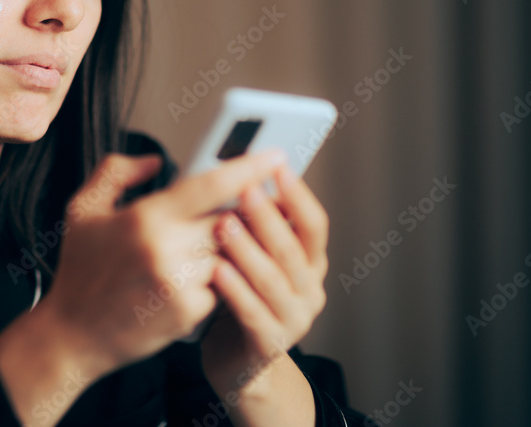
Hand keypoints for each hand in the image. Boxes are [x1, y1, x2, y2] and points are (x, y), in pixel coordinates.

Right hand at [36, 149, 287, 378]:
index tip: (275, 156)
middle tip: (252, 203)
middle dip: (243, 211)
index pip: (212, 184)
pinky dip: (215, 277)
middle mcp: (166, 249)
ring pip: (229, 252)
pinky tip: (191, 276)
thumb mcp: (83, 209)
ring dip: (228, 245)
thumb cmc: (80, 269)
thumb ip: (117, 172)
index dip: (249, 167)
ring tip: (209, 242)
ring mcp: (181, 283)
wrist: (72, 335)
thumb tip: (156, 161)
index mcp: (145, 217)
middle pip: (231, 219)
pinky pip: (222, 284)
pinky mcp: (189, 312)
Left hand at [199, 160, 329, 398]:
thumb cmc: (242, 300)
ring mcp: (293, 320)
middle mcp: (309, 291)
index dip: (298, 196)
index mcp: (310, 264)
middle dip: (269, 218)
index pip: (314, 225)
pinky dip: (235, 289)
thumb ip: (256, 227)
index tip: (278, 167)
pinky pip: (252, 313)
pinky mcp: (269, 344)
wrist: (239, 363)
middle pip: (292, 249)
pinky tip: (216, 270)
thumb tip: (244, 175)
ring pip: (272, 280)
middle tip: (246, 190)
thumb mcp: (255, 258)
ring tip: (224, 225)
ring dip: (248, 250)